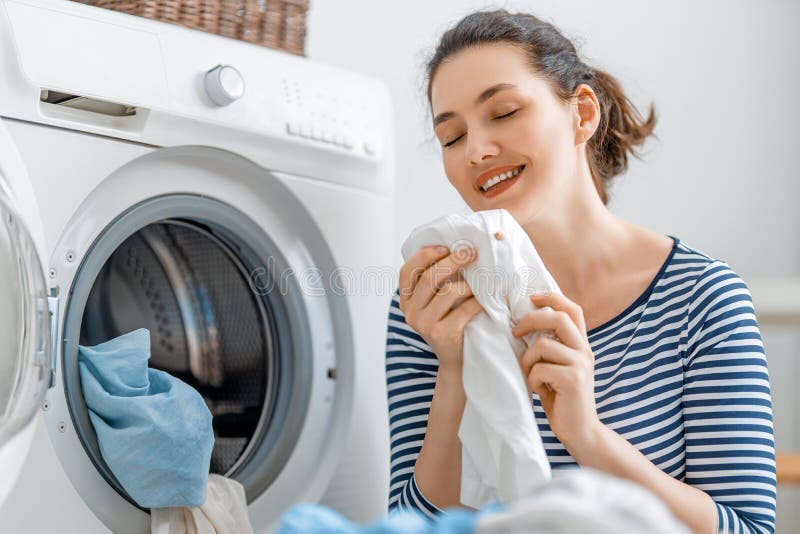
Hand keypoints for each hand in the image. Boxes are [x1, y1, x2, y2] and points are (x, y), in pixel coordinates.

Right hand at [398, 245, 483, 373]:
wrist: (456, 360)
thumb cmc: (449, 322)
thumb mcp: (435, 302)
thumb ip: (436, 281)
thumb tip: (456, 248)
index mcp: (406, 301)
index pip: (407, 271)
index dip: (425, 255)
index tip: (445, 247)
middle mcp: (410, 312)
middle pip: (430, 277)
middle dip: (453, 261)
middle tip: (471, 253)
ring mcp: (425, 325)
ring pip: (449, 291)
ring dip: (470, 284)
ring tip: (481, 283)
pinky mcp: (443, 335)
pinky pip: (465, 309)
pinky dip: (478, 302)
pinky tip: (485, 301)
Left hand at [512, 292, 603, 452]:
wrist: (580, 431)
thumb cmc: (562, 398)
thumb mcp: (559, 367)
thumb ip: (552, 347)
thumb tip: (524, 325)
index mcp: (581, 345)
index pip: (573, 310)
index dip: (552, 298)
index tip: (531, 297)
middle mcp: (585, 351)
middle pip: (557, 318)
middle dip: (531, 320)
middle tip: (515, 331)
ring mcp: (580, 365)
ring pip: (542, 345)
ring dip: (528, 361)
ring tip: (532, 376)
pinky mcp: (573, 380)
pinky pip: (539, 369)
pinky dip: (532, 380)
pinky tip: (540, 391)